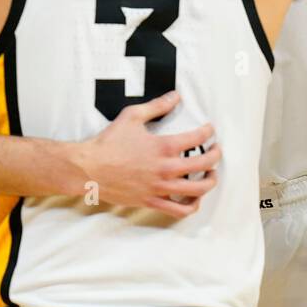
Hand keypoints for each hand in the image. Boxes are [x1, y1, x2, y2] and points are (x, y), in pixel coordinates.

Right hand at [71, 91, 219, 218]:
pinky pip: (179, 210)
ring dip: (209, 182)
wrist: (90, 168)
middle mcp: (166, 168)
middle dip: (215, 156)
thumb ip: (157, 106)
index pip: (197, 138)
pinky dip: (192, 206)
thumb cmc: (109, 142)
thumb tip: (175, 96)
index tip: (210, 130)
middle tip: (216, 151)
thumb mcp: (132, 116)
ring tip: (210, 175)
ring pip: (197, 190)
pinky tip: (194, 199)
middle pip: (204, 164)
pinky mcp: (152, 201)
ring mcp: (160, 187)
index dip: (208, 132)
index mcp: (163, 147)